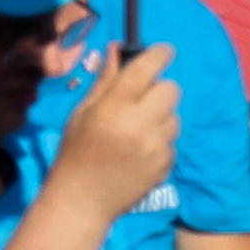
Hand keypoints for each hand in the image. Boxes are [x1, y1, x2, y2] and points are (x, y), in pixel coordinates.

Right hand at [50, 44, 177, 219]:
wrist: (81, 201)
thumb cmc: (75, 153)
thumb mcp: (82, 114)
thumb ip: (105, 81)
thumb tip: (118, 48)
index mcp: (113, 108)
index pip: (147, 69)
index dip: (159, 54)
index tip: (164, 51)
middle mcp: (139, 124)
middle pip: (171, 89)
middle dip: (158, 91)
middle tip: (140, 102)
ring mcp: (156, 146)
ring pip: (174, 116)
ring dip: (160, 118)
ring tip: (136, 133)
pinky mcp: (167, 164)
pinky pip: (172, 141)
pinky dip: (160, 142)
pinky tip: (139, 153)